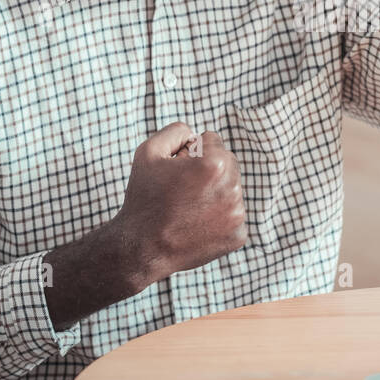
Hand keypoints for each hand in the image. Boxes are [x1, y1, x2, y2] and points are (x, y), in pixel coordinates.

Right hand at [114, 122, 247, 285]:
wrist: (142, 248)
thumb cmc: (143, 198)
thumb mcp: (149, 151)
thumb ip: (177, 130)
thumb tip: (197, 135)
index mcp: (215, 164)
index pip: (212, 140)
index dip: (190, 153)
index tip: (176, 171)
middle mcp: (233, 188)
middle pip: (226, 163)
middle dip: (207, 170)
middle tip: (181, 190)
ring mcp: (238, 214)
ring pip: (230, 188)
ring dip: (213, 192)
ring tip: (187, 208)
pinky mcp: (238, 235)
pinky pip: (232, 213)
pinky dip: (218, 217)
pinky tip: (196, 224)